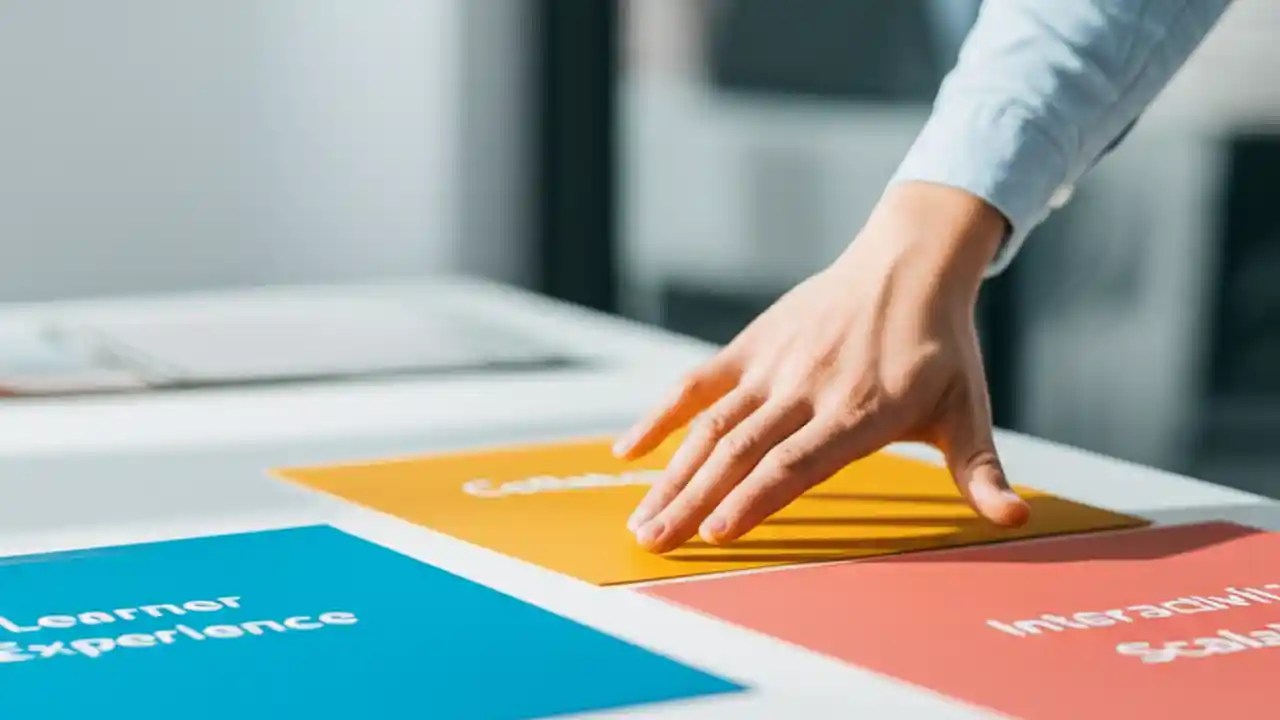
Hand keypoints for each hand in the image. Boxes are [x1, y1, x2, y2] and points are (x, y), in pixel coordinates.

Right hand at [613, 182, 1030, 552]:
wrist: (909, 262)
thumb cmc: (940, 347)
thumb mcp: (966, 409)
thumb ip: (979, 470)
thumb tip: (1013, 516)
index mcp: (860, 410)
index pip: (797, 462)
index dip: (755, 496)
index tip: (716, 532)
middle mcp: (809, 387)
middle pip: (740, 451)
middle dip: (692, 501)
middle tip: (653, 544)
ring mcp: (774, 364)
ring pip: (711, 425)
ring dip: (671, 474)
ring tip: (641, 520)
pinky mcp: (753, 345)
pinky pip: (698, 383)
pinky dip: (660, 416)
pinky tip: (629, 452)